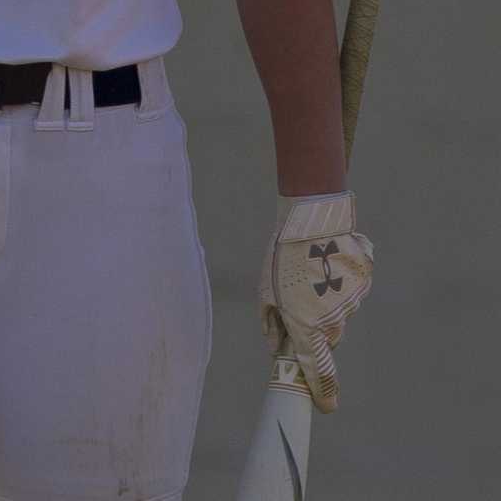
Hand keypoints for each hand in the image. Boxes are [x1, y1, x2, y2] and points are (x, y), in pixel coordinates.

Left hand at [258, 191, 372, 411]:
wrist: (312, 221)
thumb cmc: (281, 257)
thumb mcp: (265, 292)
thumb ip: (271, 324)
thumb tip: (276, 348)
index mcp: (306, 325)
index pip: (318, 370)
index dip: (323, 393)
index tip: (327, 407)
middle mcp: (333, 320)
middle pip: (327, 337)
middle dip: (315, 328)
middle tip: (300, 301)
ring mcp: (352, 303)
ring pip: (340, 314)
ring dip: (327, 303)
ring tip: (310, 274)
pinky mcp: (364, 285)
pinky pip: (351, 293)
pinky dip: (340, 284)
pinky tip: (326, 264)